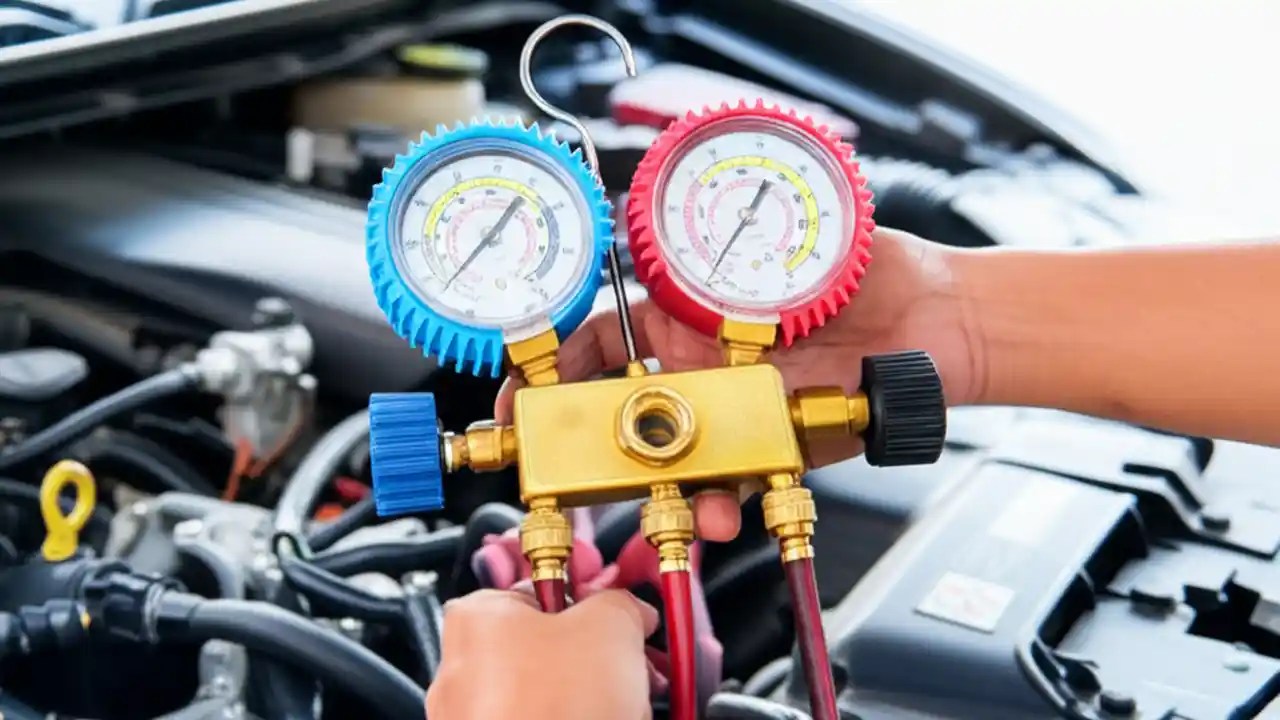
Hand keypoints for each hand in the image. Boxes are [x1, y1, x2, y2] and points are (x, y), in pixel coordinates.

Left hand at [426, 589, 658, 719]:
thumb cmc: (556, 709)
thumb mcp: (611, 625)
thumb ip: (620, 601)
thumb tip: (629, 608)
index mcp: (479, 616)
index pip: (544, 588)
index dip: (595, 601)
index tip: (624, 616)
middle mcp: (463, 667)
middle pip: (551, 645)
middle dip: (602, 656)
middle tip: (637, 667)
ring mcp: (473, 717)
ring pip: (551, 691)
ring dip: (596, 695)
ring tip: (628, 708)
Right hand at [495, 228, 980, 540]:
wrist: (936, 325)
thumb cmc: (868, 268)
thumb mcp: (793, 245)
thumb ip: (736, 250)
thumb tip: (673, 244)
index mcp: (690, 309)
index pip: (604, 334)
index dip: (557, 361)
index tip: (525, 388)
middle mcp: (701, 363)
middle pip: (621, 405)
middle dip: (585, 437)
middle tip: (566, 459)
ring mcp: (731, 410)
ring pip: (669, 457)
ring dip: (654, 483)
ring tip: (669, 497)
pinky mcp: (768, 448)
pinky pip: (728, 486)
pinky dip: (718, 506)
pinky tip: (721, 513)